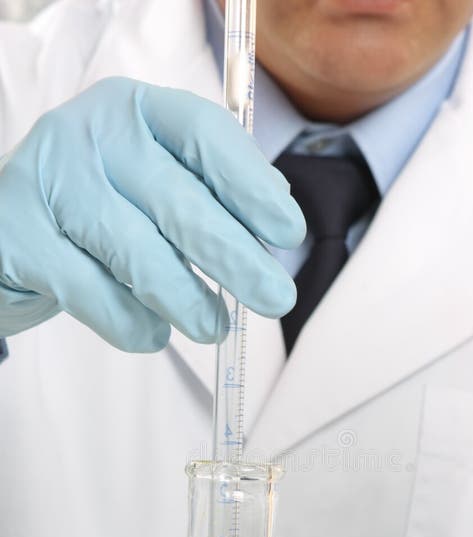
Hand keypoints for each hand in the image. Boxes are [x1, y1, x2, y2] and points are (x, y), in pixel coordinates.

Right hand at [0, 77, 303, 350]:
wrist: (8, 227)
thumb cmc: (98, 206)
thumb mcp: (150, 178)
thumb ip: (206, 187)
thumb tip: (280, 209)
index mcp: (136, 109)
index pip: (204, 134)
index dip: (251, 186)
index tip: (288, 233)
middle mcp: (90, 134)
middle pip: (178, 202)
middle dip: (235, 258)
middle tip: (275, 299)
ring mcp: (49, 183)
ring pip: (136, 253)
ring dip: (185, 300)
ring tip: (212, 327)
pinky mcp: (20, 238)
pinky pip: (94, 294)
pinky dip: (132, 324)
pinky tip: (152, 334)